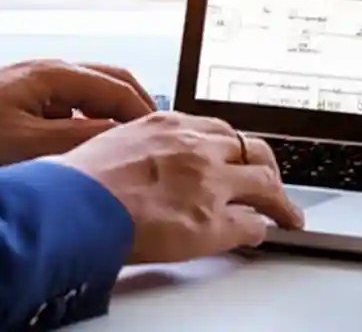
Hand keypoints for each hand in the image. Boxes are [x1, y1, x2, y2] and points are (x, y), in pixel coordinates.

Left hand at [0, 59, 155, 170]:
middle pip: (111, 79)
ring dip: (112, 112)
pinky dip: (88, 117)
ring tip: (126, 144)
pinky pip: (71, 100)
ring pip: (91, 90)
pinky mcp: (25, 92)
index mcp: (57, 74)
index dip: (142, 115)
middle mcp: (52, 68)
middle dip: (136, 105)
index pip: (118, 89)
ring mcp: (38, 78)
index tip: (160, 140)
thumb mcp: (28, 145)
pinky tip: (86, 144)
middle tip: (154, 136)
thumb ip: (78, 139)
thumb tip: (120, 138)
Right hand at [55, 111, 304, 262]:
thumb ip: (138, 149)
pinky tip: (259, 236)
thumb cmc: (78, 182)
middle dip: (266, 166)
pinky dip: (259, 231)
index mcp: (169, 125)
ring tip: (286, 213)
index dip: (232, 147)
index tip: (236, 155)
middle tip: (271, 180)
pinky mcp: (213, 221)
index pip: (217, 130)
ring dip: (279, 201)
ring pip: (265, 184)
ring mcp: (210, 183)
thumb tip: (141, 166)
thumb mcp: (110, 144)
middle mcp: (197, 147)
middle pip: (252, 150)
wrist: (74, 207)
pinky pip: (252, 225)